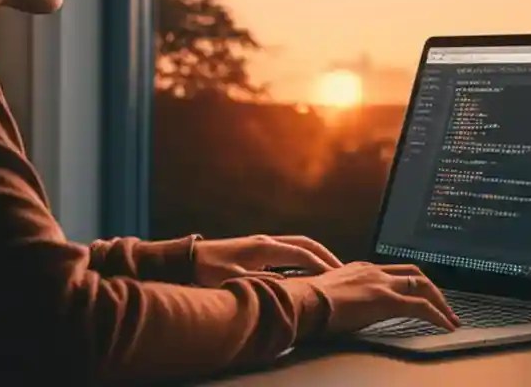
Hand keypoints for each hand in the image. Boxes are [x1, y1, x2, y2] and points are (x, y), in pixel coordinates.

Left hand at [192, 234, 343, 286]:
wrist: (187, 259)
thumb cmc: (208, 271)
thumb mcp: (234, 281)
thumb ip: (260, 284)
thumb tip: (286, 289)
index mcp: (265, 247)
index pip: (303, 255)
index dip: (322, 266)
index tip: (338, 278)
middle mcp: (267, 241)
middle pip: (305, 243)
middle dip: (326, 256)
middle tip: (344, 270)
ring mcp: (262, 243)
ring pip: (298, 245)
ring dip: (316, 255)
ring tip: (331, 270)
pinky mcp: (256, 248)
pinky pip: (289, 250)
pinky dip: (304, 257)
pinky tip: (306, 270)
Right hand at [298, 262, 460, 332]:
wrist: (302, 302)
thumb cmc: (306, 303)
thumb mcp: (327, 296)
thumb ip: (341, 299)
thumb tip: (339, 312)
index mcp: (360, 269)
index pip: (394, 273)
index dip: (411, 284)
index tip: (420, 296)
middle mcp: (374, 271)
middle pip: (414, 274)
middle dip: (432, 289)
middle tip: (444, 307)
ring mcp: (381, 284)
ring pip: (423, 286)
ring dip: (441, 303)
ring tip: (451, 319)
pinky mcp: (386, 300)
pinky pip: (421, 307)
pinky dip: (438, 316)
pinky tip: (446, 327)